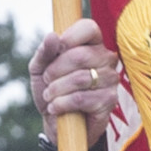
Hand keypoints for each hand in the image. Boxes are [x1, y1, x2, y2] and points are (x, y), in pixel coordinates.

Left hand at [30, 20, 122, 143]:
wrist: (56, 122)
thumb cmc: (51, 90)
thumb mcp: (40, 69)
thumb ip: (44, 52)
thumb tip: (52, 36)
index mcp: (92, 44)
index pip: (89, 28)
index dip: (69, 37)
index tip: (56, 50)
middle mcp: (106, 59)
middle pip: (80, 55)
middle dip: (55, 70)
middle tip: (46, 81)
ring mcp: (110, 80)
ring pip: (80, 78)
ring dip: (56, 89)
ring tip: (49, 96)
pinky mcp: (109, 101)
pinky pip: (82, 98)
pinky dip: (62, 103)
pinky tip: (55, 107)